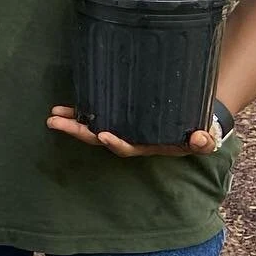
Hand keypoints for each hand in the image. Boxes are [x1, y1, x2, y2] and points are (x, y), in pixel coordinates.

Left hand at [46, 105, 216, 157]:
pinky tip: (63, 108)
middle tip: (55, 123)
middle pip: (98, 138)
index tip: (104, 136)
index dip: (115, 143)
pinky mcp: (115, 115)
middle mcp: (127, 139)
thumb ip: (202, 142)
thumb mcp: (202, 139)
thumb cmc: (194, 134)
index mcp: (145, 146)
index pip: (125, 148)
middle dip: (77, 132)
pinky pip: (95, 115)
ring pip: (91, 127)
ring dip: (71, 122)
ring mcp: (119, 128)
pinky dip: (79, 112)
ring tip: (53, 115)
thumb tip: (198, 138)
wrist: (190, 123)